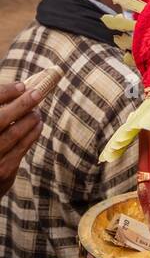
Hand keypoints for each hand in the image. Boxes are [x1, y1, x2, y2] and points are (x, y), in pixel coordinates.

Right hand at [0, 82, 42, 198]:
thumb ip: (2, 111)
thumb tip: (19, 90)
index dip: (4, 92)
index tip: (21, 85)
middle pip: (0, 119)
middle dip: (21, 104)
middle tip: (37, 93)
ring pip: (13, 134)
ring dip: (29, 119)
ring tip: (37, 110)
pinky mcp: (2, 171)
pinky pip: (21, 148)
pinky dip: (32, 134)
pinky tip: (37, 125)